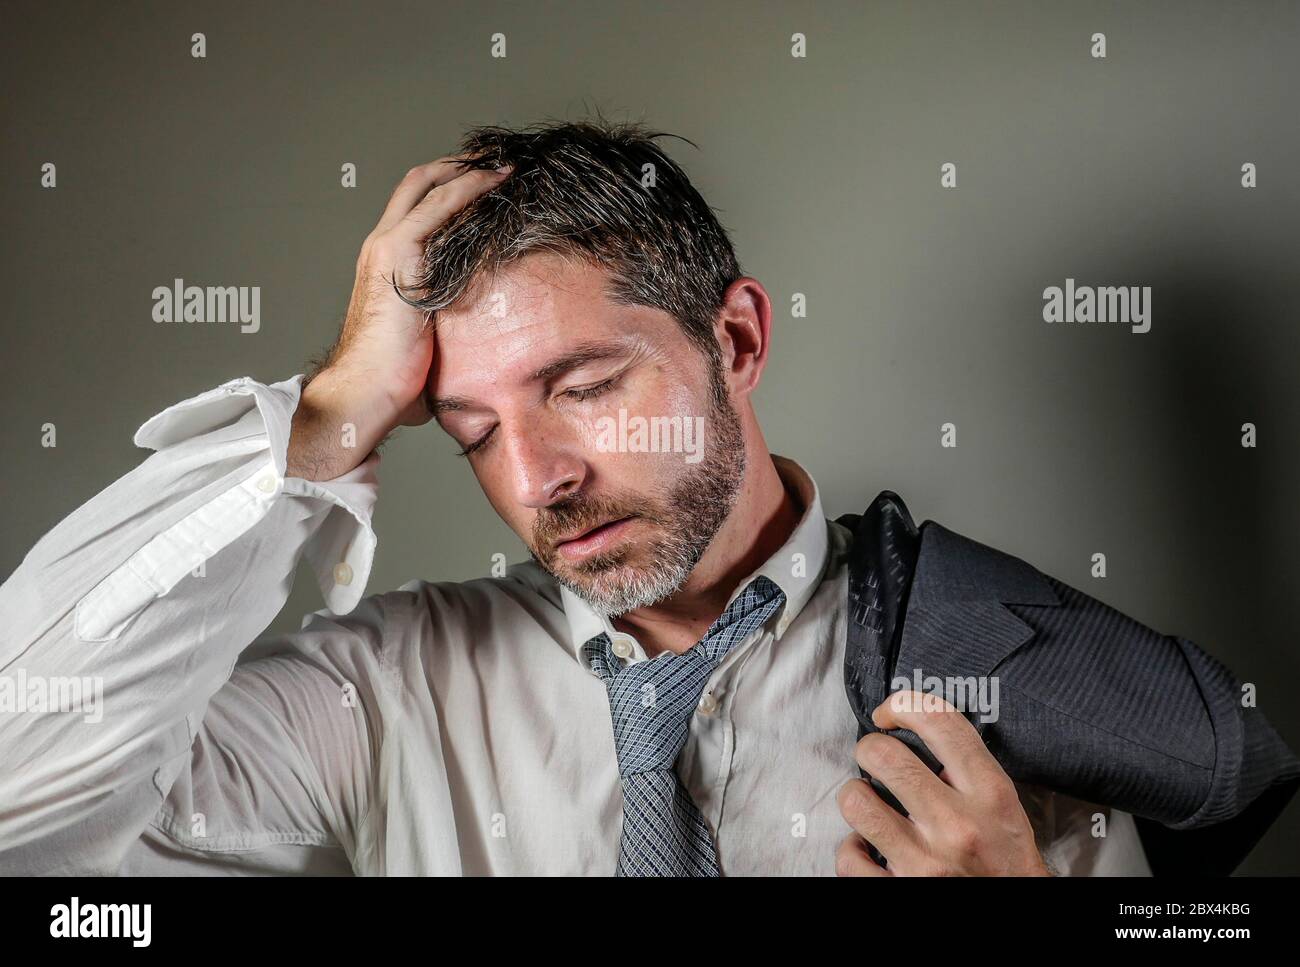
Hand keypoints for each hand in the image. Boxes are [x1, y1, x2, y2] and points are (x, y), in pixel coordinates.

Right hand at [287, 157, 512, 479]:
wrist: (364, 392)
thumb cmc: (392, 382)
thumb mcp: (426, 343)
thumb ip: (446, 332)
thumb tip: (478, 357)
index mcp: (386, 264)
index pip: (415, 209)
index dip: (448, 189)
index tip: (484, 183)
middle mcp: (382, 246)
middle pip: (418, 185)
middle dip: (458, 167)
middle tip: (496, 162)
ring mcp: (387, 246)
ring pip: (427, 186)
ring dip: (468, 170)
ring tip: (503, 165)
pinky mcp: (399, 254)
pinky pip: (439, 206)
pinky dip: (469, 188)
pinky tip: (495, 182)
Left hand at [835, 690, 1050, 876]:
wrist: (1020, 912)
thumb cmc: (1006, 862)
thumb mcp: (1004, 807)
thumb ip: (969, 769)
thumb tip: (919, 731)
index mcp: (989, 795)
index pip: (939, 722)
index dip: (902, 703)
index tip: (889, 714)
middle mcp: (957, 825)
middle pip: (884, 755)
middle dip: (869, 748)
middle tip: (874, 759)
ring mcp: (926, 862)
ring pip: (857, 801)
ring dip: (856, 797)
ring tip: (869, 802)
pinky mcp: (900, 891)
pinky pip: (849, 857)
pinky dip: (852, 849)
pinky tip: (868, 847)